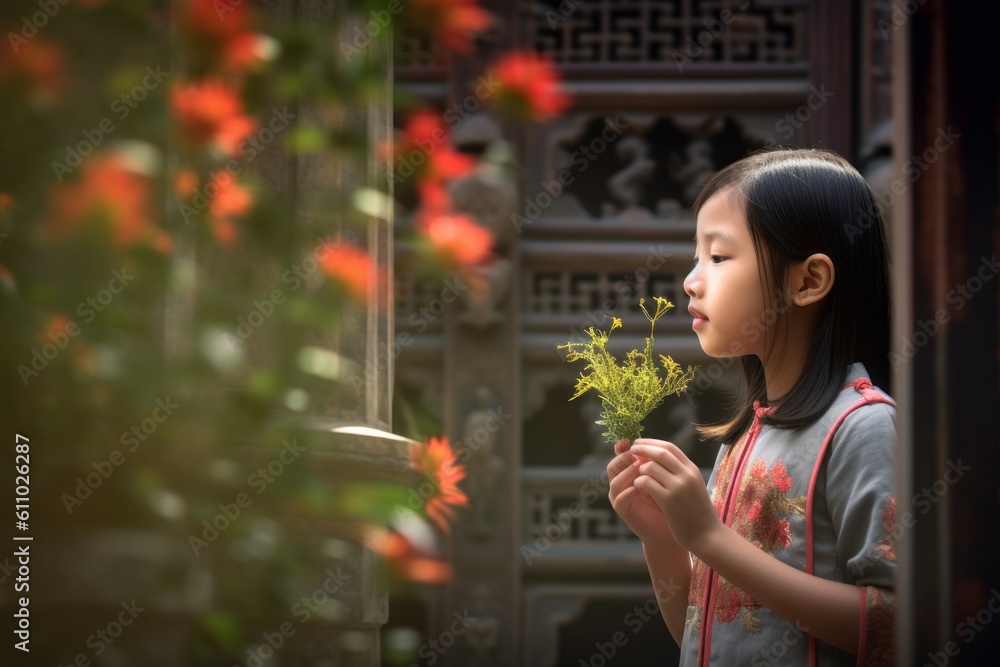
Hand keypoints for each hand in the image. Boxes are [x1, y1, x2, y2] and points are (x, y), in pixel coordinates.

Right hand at [607, 438, 679, 550]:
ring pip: (614, 481)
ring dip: (626, 473)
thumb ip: (655, 463)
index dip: (623, 448)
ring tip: (639, 468)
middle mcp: (622, 484)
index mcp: (629, 473)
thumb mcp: (664, 478)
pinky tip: (638, 487)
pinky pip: (619, 499)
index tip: (630, 440)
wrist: (669, 529)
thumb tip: (654, 443)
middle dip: (624, 458)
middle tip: (636, 453)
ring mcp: (620, 497)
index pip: (621, 456)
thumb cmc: (668, 501)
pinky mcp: (623, 511)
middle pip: (613, 466)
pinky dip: (627, 492)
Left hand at [629, 438, 722, 553]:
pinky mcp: (669, 500)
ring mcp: (678, 487)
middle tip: (631, 449)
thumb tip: (658, 458)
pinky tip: (637, 486)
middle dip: (643, 449)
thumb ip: (679, 472)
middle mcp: (686, 475)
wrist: (708, 535)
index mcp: (692, 469)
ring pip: (651, 467)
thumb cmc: (697, 512)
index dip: (652, 443)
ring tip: (636, 473)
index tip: (640, 443)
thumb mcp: (693, 486)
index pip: (670, 447)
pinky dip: (639, 482)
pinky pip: (647, 483)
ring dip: (639, 468)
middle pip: (660, 452)